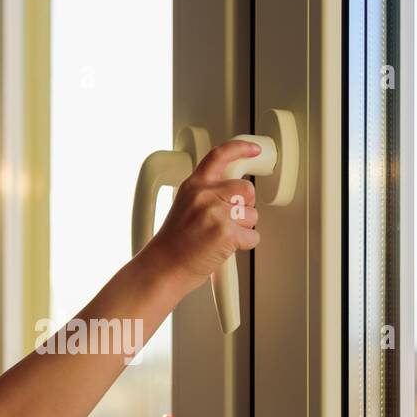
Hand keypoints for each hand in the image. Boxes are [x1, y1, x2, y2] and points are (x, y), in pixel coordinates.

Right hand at [144, 139, 261, 296]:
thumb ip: (206, 195)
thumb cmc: (173, 245)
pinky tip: (224, 248)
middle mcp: (205, 195)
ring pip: (252, 215)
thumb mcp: (184, 207)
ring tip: (219, 237)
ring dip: (242, 229)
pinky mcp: (227, 233)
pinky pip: (253, 236)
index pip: (219, 156)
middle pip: (246, 189)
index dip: (240, 149)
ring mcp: (216, 213)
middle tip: (227, 220)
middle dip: (244, 206)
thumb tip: (231, 194)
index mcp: (193, 186)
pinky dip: (243, 245)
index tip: (253, 150)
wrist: (164, 268)